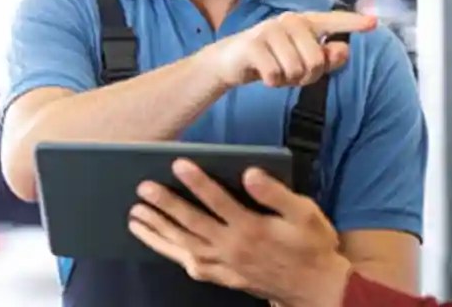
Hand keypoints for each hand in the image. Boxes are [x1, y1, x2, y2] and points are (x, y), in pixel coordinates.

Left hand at [128, 159, 352, 306]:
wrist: (316, 289)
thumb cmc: (311, 245)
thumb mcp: (304, 214)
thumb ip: (276, 194)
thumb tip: (250, 173)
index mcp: (252, 228)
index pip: (219, 201)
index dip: (197, 182)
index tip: (177, 163)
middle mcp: (233, 247)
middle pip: (193, 223)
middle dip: (166, 204)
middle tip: (143, 188)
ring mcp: (225, 264)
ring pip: (184, 245)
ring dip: (158, 229)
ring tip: (135, 214)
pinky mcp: (222, 276)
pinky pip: (190, 264)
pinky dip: (170, 252)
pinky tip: (153, 241)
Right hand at [200, 11, 375, 88]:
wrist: (230, 62)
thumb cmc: (270, 59)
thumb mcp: (300, 61)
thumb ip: (326, 58)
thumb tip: (343, 50)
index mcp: (304, 22)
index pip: (334, 21)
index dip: (354, 23)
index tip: (374, 23)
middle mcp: (289, 21)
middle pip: (316, 60)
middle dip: (306, 75)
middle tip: (290, 73)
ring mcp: (270, 31)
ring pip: (296, 69)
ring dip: (286, 79)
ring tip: (276, 72)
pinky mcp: (254, 45)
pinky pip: (275, 74)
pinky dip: (271, 82)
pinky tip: (264, 75)